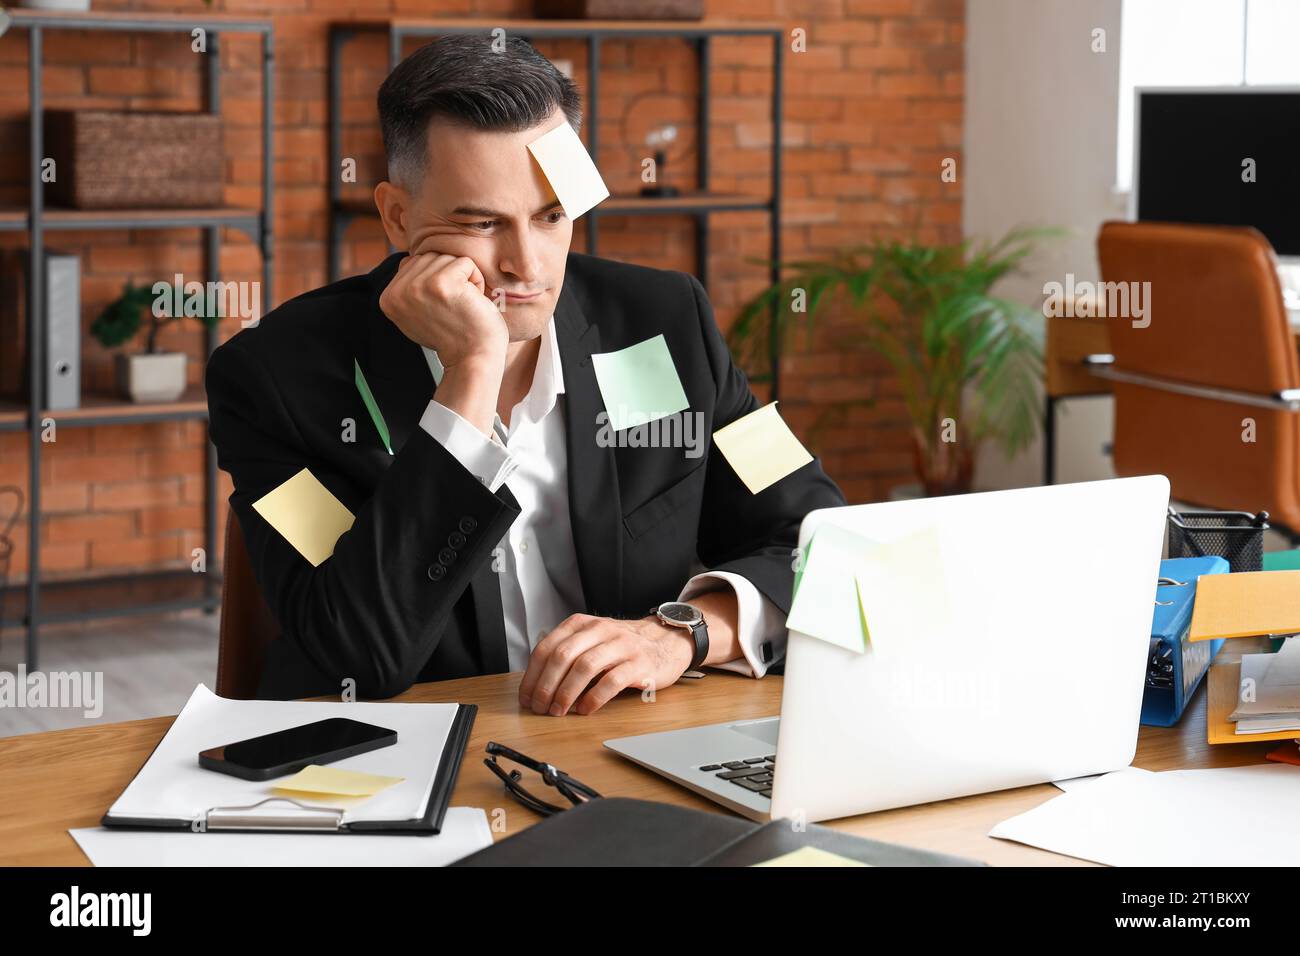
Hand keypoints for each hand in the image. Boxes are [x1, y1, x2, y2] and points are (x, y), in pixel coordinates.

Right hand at [378, 251, 506, 368]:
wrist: (472, 360)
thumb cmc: (453, 336)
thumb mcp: (416, 314)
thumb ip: (408, 289)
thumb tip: (407, 260)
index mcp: (388, 297)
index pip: (414, 262)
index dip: (435, 281)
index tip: (440, 309)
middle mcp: (398, 291)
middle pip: (430, 256)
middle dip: (450, 278)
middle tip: (454, 308)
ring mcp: (418, 286)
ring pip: (448, 258)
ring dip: (464, 280)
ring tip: (462, 306)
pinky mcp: (442, 283)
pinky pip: (466, 263)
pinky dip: (476, 281)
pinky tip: (471, 303)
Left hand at [518, 614, 694, 716]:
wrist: (665, 642)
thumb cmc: (622, 647)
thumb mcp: (591, 640)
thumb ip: (567, 654)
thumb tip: (537, 686)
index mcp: (582, 624)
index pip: (547, 647)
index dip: (533, 676)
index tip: (527, 697)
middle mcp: (600, 630)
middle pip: (562, 656)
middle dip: (546, 685)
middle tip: (540, 708)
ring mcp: (621, 645)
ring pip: (585, 667)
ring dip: (566, 693)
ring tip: (559, 711)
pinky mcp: (639, 663)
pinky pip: (612, 681)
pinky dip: (594, 698)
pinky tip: (585, 709)